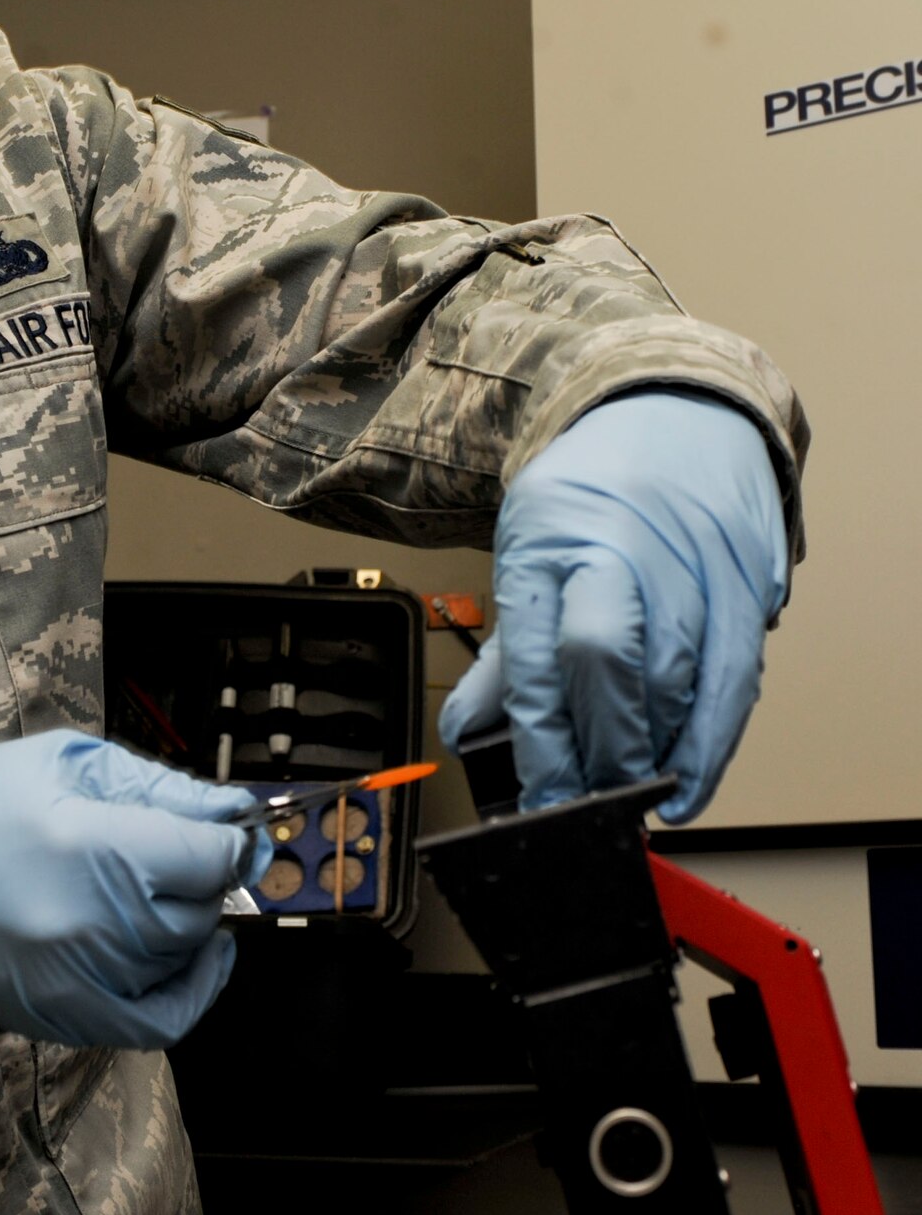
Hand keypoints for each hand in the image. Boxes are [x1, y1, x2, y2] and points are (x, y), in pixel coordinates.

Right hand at [0, 731, 267, 1047]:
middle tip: (172, 850)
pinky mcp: (66, 1017)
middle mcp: (94, 921)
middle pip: (197, 908)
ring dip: (186, 922)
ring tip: (155, 889)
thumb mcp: (59, 762)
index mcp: (92, 844)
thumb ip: (155, 785)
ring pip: (181, 957)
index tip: (224, 830)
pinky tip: (202, 958)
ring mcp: (81, 979)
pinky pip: (162, 1022)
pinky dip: (196, 992)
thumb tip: (232, 812)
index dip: (226, 840)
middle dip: (198, 876)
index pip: (207, 857)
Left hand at [438, 390, 787, 821]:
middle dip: (598, 747)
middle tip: (584, 799)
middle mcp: (620, 548)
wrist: (675, 414)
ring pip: (675, 678)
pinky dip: (710, 744)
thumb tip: (469, 730)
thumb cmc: (591, 494)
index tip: (540, 794)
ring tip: (627, 792)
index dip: (540, 738)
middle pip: (607, 661)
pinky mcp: (746, 584)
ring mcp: (690, 564)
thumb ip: (510, 649)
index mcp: (547, 539)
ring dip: (651, 753)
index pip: (539, 654)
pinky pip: (734, 680)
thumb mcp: (526, 549)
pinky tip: (685, 782)